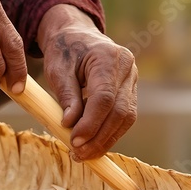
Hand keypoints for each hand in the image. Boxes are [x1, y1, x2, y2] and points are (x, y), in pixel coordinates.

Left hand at [38, 4, 137, 160]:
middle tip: (78, 154)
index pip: (105, 98)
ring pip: (126, 118)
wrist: (78, 36)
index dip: (91, 123)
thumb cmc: (65, 50)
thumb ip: (66, 95)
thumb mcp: (57, 68)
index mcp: (108, 57)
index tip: (74, 141)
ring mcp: (132, 80)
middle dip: (99, 137)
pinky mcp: (131, 91)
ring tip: (84, 154)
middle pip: (120, 111)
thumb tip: (69, 124)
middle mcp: (127, 68)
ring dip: (106, 140)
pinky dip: (109, 133)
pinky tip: (93, 144)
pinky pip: (124, 117)